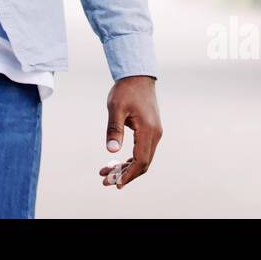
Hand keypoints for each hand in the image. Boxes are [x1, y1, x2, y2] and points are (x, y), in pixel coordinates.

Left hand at [99, 75, 160, 189]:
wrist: (137, 76)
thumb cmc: (125, 90)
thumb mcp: (116, 108)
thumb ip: (114, 129)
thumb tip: (112, 151)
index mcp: (148, 130)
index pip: (141, 160)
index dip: (129, 174)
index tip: (116, 183)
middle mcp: (155, 134)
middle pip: (143, 163)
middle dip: (125, 174)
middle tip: (106, 181)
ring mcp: (154, 132)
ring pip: (143, 158)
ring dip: (126, 168)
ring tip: (106, 172)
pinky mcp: (151, 130)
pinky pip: (142, 150)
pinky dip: (130, 159)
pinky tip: (117, 162)